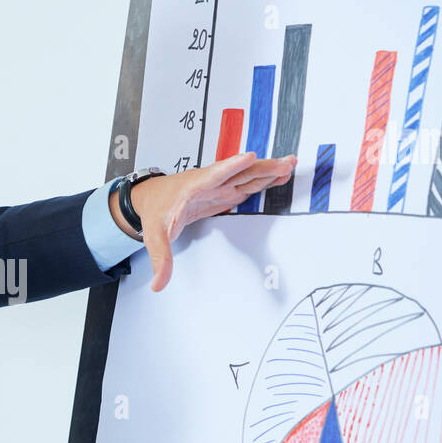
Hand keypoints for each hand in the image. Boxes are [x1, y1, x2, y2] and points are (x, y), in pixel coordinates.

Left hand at [109, 151, 296, 291]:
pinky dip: (264, 179)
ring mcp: (219, 185)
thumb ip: (160, 259)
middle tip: (286, 163)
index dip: (232, 166)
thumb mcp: (154, 235)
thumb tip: (158, 285)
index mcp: (192, 188)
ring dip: (268, 170)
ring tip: (290, 165)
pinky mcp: (225, 191)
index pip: (213, 176)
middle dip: (262, 167)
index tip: (249, 157)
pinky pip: (247, 183)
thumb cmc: (155, 210)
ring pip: (246, 175)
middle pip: (239, 172)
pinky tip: (280, 175)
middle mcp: (209, 182)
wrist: (151, 198)